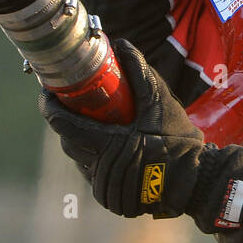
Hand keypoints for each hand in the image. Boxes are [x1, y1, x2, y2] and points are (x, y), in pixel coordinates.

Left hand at [38, 40, 242, 242]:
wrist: (194, 181)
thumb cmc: (177, 142)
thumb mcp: (159, 103)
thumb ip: (139, 72)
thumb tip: (122, 45)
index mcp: (104, 146)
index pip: (61, 124)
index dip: (49, 105)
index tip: (47, 90)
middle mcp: (97, 170)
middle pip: (68, 140)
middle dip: (67, 121)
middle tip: (75, 101)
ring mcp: (102, 188)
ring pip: (80, 158)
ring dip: (83, 141)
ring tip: (96, 122)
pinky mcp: (109, 197)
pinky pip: (93, 172)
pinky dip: (96, 158)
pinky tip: (110, 146)